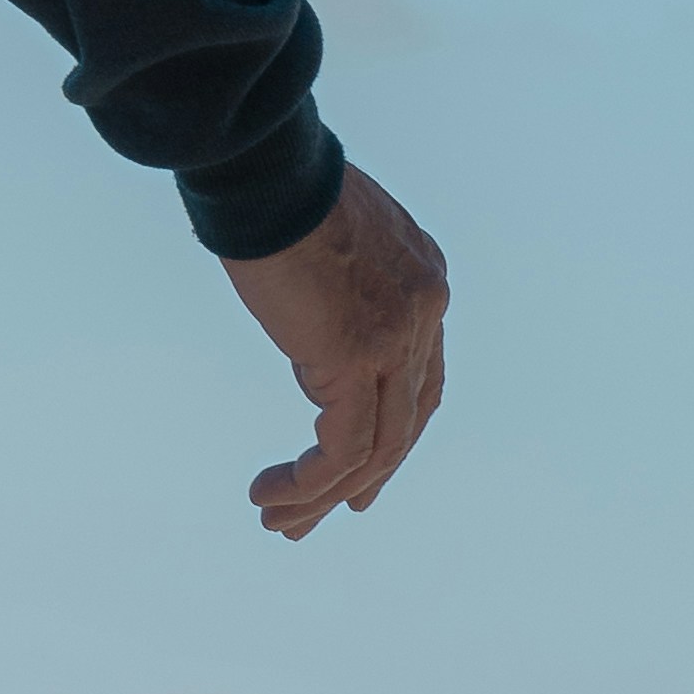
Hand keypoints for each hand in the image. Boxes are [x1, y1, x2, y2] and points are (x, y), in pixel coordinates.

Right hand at [230, 172, 448, 543]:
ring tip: (281, 519)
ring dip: (325, 491)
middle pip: (409, 417)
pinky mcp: (356, 359)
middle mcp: (426, 311)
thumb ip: (340, 289)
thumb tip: (317, 327)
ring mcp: (398, 338)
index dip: (398, 426)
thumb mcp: (329, 244)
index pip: (423, 374)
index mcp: (424, 281)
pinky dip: (311, 481)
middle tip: (338, 509)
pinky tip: (275, 494)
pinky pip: (343, 446)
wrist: (267, 173)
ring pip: (377, 445)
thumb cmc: (279, 190)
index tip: (364, 465)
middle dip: (371, 471)